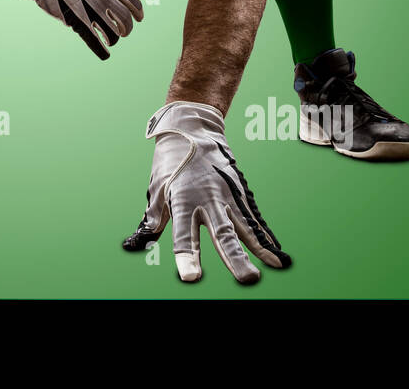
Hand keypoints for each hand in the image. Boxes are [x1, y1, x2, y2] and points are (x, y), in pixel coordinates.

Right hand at [15, 0, 143, 59]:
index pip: (132, 1)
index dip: (137, 12)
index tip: (139, 17)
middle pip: (125, 20)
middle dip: (127, 28)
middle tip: (124, 31)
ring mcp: (90, 12)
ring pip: (112, 33)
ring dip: (115, 38)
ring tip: (112, 39)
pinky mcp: (77, 23)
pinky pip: (93, 40)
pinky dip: (101, 50)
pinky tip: (105, 54)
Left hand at [122, 101, 291, 282]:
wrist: (193, 128)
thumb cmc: (171, 163)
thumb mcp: (157, 190)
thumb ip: (151, 222)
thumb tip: (132, 246)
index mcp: (182, 201)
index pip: (183, 235)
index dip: (187, 257)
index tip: (191, 278)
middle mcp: (207, 200)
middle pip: (223, 234)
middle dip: (235, 258)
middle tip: (247, 280)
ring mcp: (227, 196)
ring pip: (244, 227)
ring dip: (259, 249)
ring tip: (274, 267)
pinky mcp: (240, 193)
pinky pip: (254, 220)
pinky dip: (266, 238)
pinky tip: (277, 256)